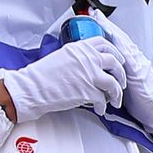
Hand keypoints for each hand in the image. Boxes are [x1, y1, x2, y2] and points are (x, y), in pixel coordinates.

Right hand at [0, 35, 128, 121]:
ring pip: (113, 83)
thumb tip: (87, 66)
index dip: (115, 51)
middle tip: (121, 81)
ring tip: (115, 100)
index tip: (118, 59)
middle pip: (114, 62)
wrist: (31, 89)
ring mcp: (89, 74)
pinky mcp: (87, 91)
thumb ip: (77, 58)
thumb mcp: (61, 57)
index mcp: (79, 48)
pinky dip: (103, 106)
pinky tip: (100, 109)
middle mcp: (87, 58)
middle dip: (121, 74)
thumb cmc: (40, 76)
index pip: (103, 43)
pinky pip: (102, 99)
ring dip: (116, 93)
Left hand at [106, 29, 152, 137]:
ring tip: (101, 20)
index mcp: (132, 63)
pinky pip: (128, 56)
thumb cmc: (143, 104)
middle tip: (95, 13)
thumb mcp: (125, 87)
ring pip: (123, 44)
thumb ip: (115, 77)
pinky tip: (113, 38)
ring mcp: (139, 65)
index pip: (118, 44)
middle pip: (120, 39)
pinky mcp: (139, 73)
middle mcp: (136, 60)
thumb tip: (100, 74)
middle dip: (107, 26)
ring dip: (112, 31)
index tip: (96, 21)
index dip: (107, 32)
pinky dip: (120, 46)